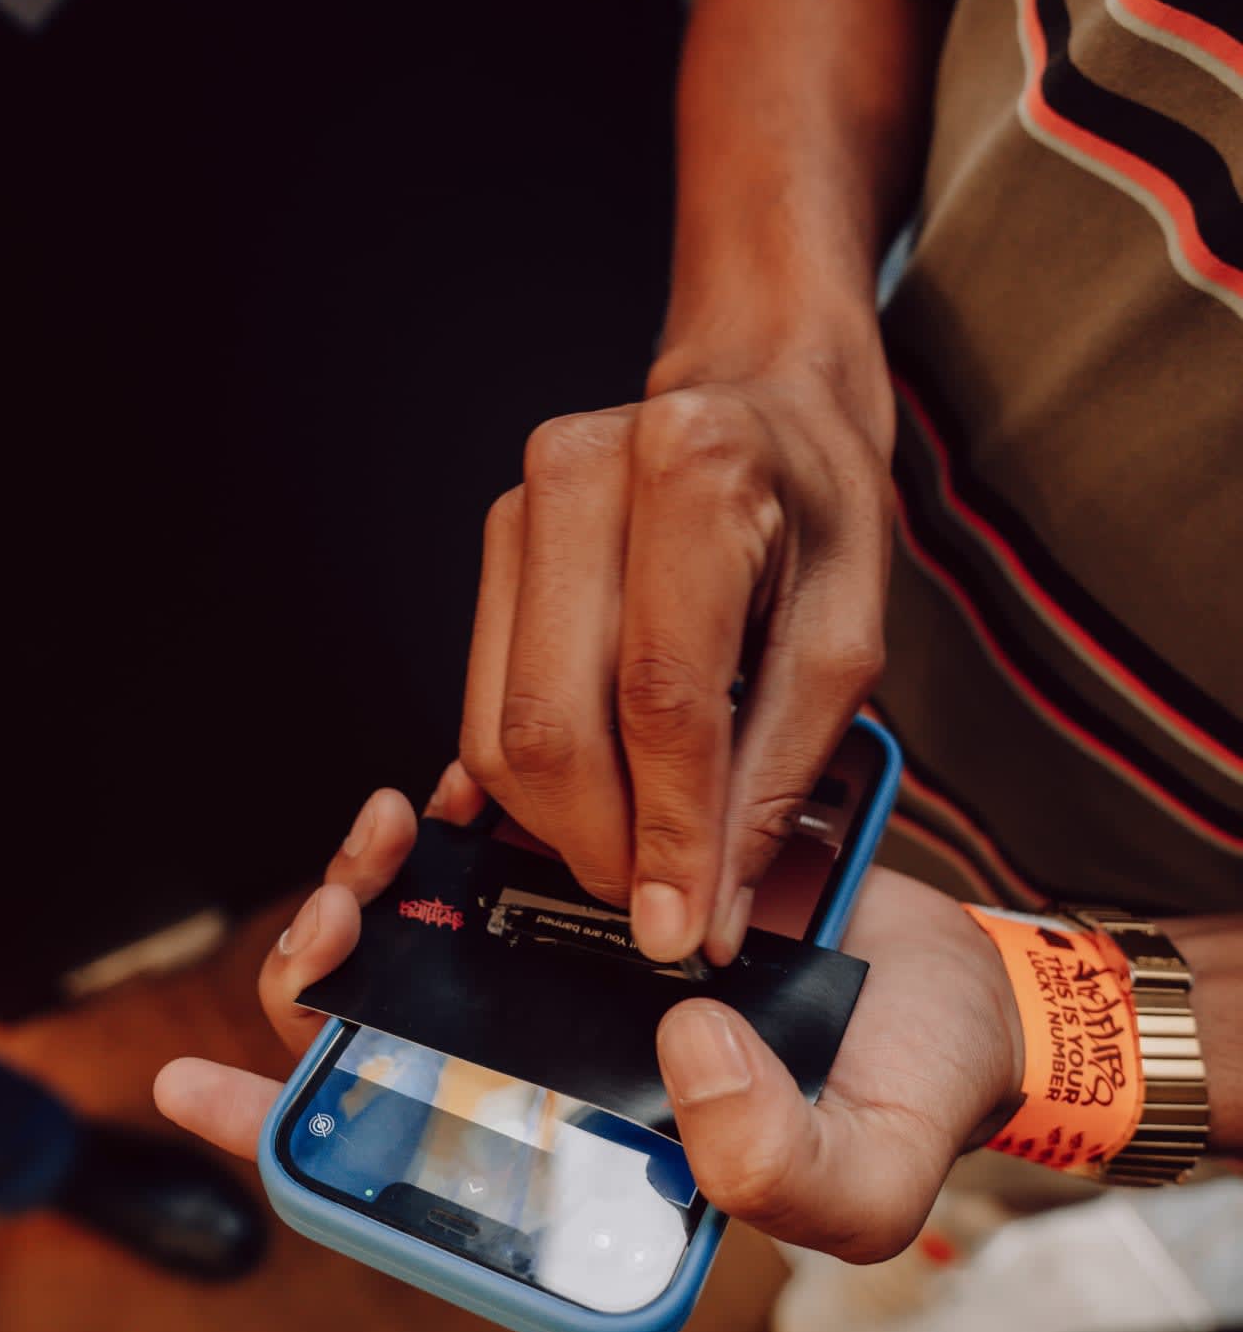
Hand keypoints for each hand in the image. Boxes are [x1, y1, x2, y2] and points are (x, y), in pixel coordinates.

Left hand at [158, 780, 1022, 1266]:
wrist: (973, 982)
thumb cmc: (914, 1087)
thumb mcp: (867, 1176)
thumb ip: (781, 1171)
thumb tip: (684, 1050)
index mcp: (584, 1150)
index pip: (404, 1163)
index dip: (286, 1135)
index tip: (192, 1089)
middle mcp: (557, 1065)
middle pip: (388, 1036)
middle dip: (321, 981)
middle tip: (327, 929)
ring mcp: (571, 974)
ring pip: (429, 938)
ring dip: (381, 886)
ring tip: (392, 830)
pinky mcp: (606, 887)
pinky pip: (502, 856)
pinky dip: (469, 820)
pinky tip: (463, 791)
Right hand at [457, 368, 891, 968]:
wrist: (761, 403)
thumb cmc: (818, 514)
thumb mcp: (844, 644)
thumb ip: (771, 778)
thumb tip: (700, 909)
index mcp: (698, 471)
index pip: (660, 696)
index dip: (667, 832)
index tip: (678, 928)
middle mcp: (586, 474)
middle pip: (555, 721)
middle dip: (603, 843)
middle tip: (658, 902)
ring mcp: (521, 507)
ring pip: (504, 725)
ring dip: (563, 823)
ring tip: (638, 853)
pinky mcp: (493, 549)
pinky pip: (487, 704)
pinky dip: (532, 780)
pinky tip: (591, 804)